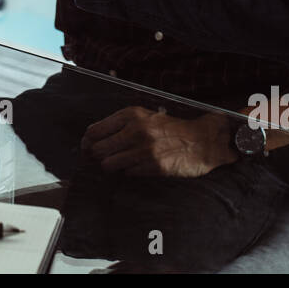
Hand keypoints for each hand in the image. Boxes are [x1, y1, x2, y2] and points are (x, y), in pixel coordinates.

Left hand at [80, 107, 236, 177]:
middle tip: (101, 158)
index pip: (94, 131)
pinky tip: (138, 166)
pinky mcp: (153, 167)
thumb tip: (90, 139)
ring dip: (111, 166)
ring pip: (108, 164)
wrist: (202, 140)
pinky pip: (127, 173)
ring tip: (121, 162)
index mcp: (131, 115)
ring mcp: (144, 149)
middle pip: (97, 149)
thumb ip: (119, 125)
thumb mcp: (144, 117)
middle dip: (96, 156)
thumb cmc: (170, 129)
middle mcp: (136, 130)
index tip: (87, 148)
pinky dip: (128, 171)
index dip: (87, 142)